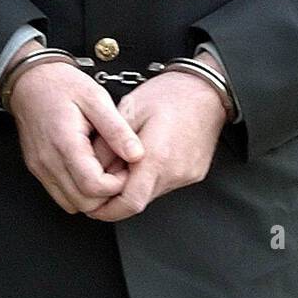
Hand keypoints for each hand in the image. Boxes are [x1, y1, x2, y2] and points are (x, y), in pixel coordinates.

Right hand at [3, 43, 143, 214]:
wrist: (30, 80)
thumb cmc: (61, 85)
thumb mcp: (96, 97)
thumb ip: (116, 128)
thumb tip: (136, 154)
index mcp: (65, 143)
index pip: (93, 186)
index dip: (116, 185)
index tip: (126, 169)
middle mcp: (49, 161)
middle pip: (84, 203)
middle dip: (107, 194)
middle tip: (119, 171)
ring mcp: (41, 168)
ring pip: (71, 204)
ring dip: (93, 196)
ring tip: (105, 172)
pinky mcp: (38, 169)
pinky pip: (60, 195)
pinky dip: (78, 191)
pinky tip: (89, 172)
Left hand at [83, 58, 228, 222]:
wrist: (207, 88)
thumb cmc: (170, 93)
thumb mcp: (130, 110)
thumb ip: (109, 144)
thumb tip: (91, 169)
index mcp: (157, 156)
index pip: (129, 203)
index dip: (106, 210)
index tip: (92, 205)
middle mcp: (174, 172)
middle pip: (139, 201)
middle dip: (117, 197)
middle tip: (102, 180)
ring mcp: (186, 174)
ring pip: (151, 193)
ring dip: (134, 185)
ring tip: (126, 161)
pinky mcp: (194, 173)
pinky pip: (165, 184)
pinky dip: (150, 177)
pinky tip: (146, 156)